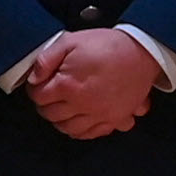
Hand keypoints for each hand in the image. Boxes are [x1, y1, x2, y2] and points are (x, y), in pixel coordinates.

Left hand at [23, 27, 161, 138]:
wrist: (142, 50)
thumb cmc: (107, 45)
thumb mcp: (70, 41)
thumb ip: (46, 59)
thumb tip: (34, 78)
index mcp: (68, 86)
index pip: (39, 98)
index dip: (35, 90)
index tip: (39, 84)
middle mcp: (83, 105)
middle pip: (51, 115)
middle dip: (45, 105)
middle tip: (49, 95)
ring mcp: (100, 114)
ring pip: (69, 129)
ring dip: (60, 120)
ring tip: (62, 108)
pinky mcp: (115, 119)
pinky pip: (92, 134)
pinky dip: (82, 131)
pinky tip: (79, 121)